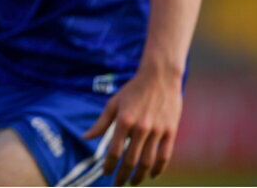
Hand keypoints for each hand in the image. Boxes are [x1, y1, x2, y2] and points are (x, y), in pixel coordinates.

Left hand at [83, 67, 183, 184]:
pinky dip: (159, 168)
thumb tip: (85, 137)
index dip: (109, 165)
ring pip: (148, 161)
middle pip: (131, 159)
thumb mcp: (113, 103)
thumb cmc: (133, 90)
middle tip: (117, 184)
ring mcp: (157, 130)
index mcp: (124, 121)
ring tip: (133, 183)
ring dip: (140, 176)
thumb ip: (101, 123)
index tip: (105, 174)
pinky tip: (152, 175)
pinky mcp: (170, 131)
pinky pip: (165, 155)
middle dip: (123, 175)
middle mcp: (140, 128)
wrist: (159, 78)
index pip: (114, 150)